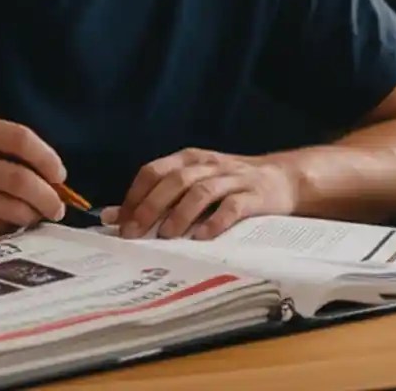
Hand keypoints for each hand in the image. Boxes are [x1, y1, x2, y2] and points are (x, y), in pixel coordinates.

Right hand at [0, 113, 67, 237]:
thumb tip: (53, 176)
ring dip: (32, 215)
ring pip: (10, 208)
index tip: (60, 175)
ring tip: (38, 215)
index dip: (48, 158)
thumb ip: (2, 146)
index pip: (20, 138)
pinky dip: (10, 226)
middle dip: (48, 197)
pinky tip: (13, 223)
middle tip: (58, 207)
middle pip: (20, 179)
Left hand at [102, 148, 297, 239]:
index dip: (134, 196)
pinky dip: (216, 222)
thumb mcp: (194, 182)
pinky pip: (233, 207)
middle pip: (175, 181)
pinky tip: (202, 237)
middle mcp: (209, 165)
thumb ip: (156, 196)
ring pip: (202, 191)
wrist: (284, 178)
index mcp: (190, 159)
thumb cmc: (230, 185)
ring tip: (166, 236)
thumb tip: (111, 217)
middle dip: (151, 206)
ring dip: (180, 214)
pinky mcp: (254, 195)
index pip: (154, 171)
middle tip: (134, 233)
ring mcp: (233, 178)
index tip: (119, 222)